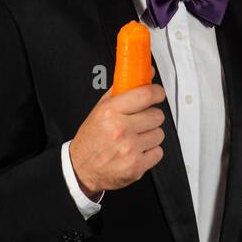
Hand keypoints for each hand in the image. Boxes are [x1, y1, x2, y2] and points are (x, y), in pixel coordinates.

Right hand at [68, 71, 166, 195]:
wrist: (82, 168)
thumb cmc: (91, 138)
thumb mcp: (101, 109)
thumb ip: (123, 89)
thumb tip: (145, 73)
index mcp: (111, 112)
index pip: (146, 95)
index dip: (157, 93)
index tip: (157, 94)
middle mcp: (120, 130)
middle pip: (157, 115)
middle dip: (151, 117)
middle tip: (140, 121)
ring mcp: (130, 149)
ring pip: (159, 134)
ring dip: (150, 135)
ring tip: (136, 137)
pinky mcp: (136, 166)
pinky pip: (158, 152)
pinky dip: (150, 152)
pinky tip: (137, 150)